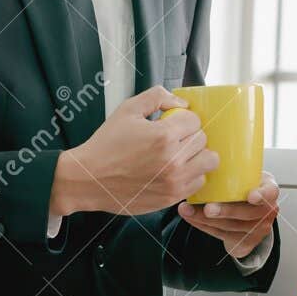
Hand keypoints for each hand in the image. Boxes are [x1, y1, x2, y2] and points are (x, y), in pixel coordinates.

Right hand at [49, 86, 216, 217]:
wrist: (88, 179)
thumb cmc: (106, 145)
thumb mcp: (127, 110)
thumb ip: (157, 97)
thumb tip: (182, 103)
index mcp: (163, 136)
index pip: (194, 121)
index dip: (183, 119)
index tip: (171, 124)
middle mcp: (173, 160)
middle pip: (203, 140)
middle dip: (189, 136)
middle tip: (173, 139)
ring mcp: (174, 181)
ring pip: (208, 162)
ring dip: (196, 156)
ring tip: (179, 155)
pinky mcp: (171, 197)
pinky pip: (198, 183)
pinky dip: (191, 175)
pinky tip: (175, 170)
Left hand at [175, 170, 279, 257]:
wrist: (249, 216)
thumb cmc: (244, 189)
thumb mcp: (247, 177)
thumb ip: (237, 169)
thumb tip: (206, 147)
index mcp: (269, 190)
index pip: (271, 192)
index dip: (262, 195)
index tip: (250, 196)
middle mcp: (267, 211)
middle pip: (248, 214)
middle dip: (226, 211)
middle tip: (208, 208)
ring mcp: (257, 230)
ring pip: (230, 226)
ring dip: (206, 219)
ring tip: (188, 210)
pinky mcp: (244, 242)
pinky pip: (221, 235)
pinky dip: (203, 226)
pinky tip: (190, 216)